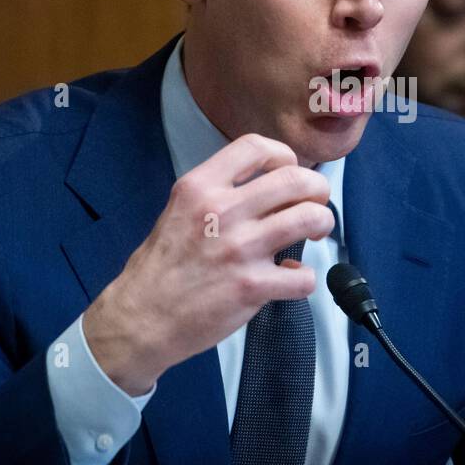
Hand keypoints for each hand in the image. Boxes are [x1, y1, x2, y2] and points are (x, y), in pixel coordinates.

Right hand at [83, 134, 334, 395]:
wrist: (141, 317)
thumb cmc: (163, 265)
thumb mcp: (180, 210)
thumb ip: (221, 193)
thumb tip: (270, 185)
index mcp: (201, 187)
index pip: (256, 147)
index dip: (284, 155)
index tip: (289, 170)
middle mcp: (222, 211)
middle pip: (295, 179)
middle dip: (317, 188)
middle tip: (316, 202)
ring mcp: (239, 248)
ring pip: (309, 218)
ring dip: (322, 222)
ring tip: (316, 231)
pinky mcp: (251, 286)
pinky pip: (302, 276)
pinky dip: (304, 278)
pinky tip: (290, 278)